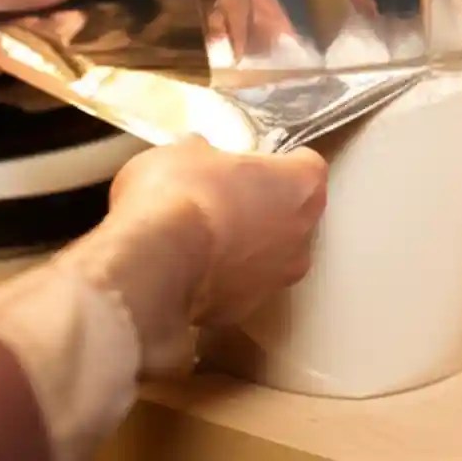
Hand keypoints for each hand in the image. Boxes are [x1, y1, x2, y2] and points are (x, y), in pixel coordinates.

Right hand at [55, 137, 326, 375]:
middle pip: (294, 213)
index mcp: (301, 186)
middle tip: (226, 195)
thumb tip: (199, 154)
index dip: (279, 162)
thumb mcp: (184, 152)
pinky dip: (223, 277)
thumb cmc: (180, 194)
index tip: (253, 162)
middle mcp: (303, 234)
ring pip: (271, 254)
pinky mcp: (248, 309)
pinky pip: (241, 285)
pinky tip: (191, 268)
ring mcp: (279, 278)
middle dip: (266, 205)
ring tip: (205, 236)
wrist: (154, 264)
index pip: (306, 166)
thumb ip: (205, 154)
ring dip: (247, 245)